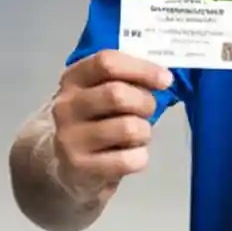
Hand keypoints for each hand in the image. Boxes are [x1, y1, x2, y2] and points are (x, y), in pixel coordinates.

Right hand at [50, 50, 173, 202]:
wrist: (66, 165)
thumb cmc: (95, 120)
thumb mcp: (101, 91)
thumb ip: (125, 78)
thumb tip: (162, 76)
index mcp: (73, 79)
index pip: (107, 62)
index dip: (142, 68)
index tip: (165, 79)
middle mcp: (66, 106)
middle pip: (118, 95)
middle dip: (145, 102)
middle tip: (148, 110)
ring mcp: (70, 138)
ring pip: (128, 128)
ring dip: (143, 131)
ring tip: (137, 135)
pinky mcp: (80, 167)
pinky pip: (128, 160)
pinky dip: (139, 157)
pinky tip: (130, 155)